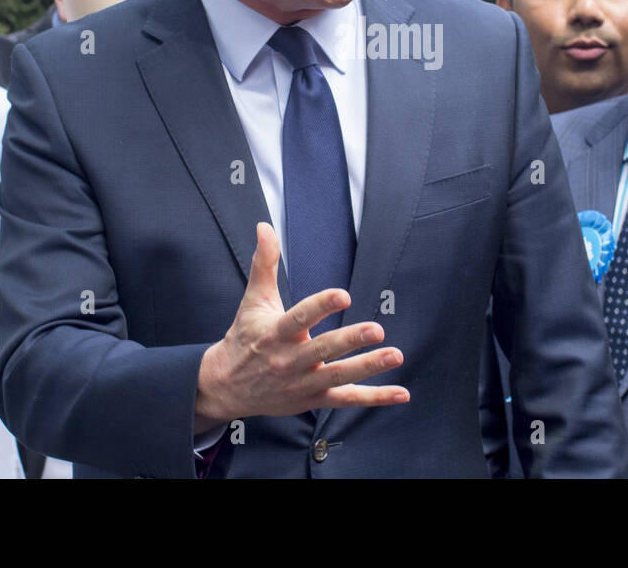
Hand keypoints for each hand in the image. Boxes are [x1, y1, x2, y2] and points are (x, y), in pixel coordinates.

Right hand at [194, 223, 408, 431]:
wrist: (226, 387)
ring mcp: (302, 383)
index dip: (321, 306)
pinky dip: (374, 397)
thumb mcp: (252, 300)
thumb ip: (264, 263)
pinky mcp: (312, 399)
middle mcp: (289, 360)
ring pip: (338, 377)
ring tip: (395, 355)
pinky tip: (401, 393)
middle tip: (377, 329)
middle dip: (350, 340)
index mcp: (275, 333)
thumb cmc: (245, 337)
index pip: (299, 318)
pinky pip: (346, 399)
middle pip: (323, 349)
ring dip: (368, 367)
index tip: (343, 295)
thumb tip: (265, 227)